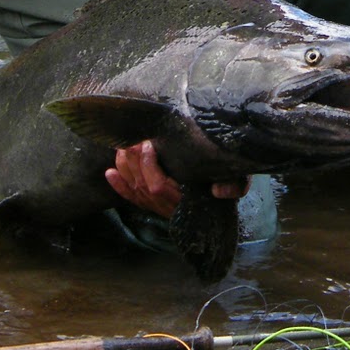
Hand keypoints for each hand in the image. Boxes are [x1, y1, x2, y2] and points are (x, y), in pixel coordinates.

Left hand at [105, 140, 247, 218]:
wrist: (226, 203)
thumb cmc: (230, 181)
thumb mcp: (239, 182)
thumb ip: (235, 186)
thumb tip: (218, 190)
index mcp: (188, 199)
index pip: (159, 187)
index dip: (149, 166)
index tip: (150, 144)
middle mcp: (172, 207)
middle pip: (142, 186)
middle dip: (133, 162)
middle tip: (133, 139)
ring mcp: (162, 209)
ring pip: (136, 191)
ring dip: (125, 169)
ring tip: (123, 147)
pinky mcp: (155, 207)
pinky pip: (133, 200)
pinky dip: (119, 187)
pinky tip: (109, 173)